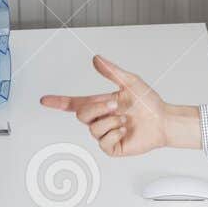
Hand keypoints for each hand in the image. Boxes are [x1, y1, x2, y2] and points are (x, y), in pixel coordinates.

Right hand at [41, 54, 197, 155]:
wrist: (163, 121)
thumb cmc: (149, 103)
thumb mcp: (131, 83)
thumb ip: (112, 72)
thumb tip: (96, 59)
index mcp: (100, 104)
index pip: (73, 104)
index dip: (58, 102)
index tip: (44, 100)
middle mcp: (100, 119)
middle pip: (81, 115)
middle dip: (97, 108)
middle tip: (116, 105)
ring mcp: (105, 134)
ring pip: (93, 129)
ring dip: (111, 121)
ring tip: (126, 120)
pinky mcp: (112, 147)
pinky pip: (103, 142)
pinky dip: (115, 133)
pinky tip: (125, 130)